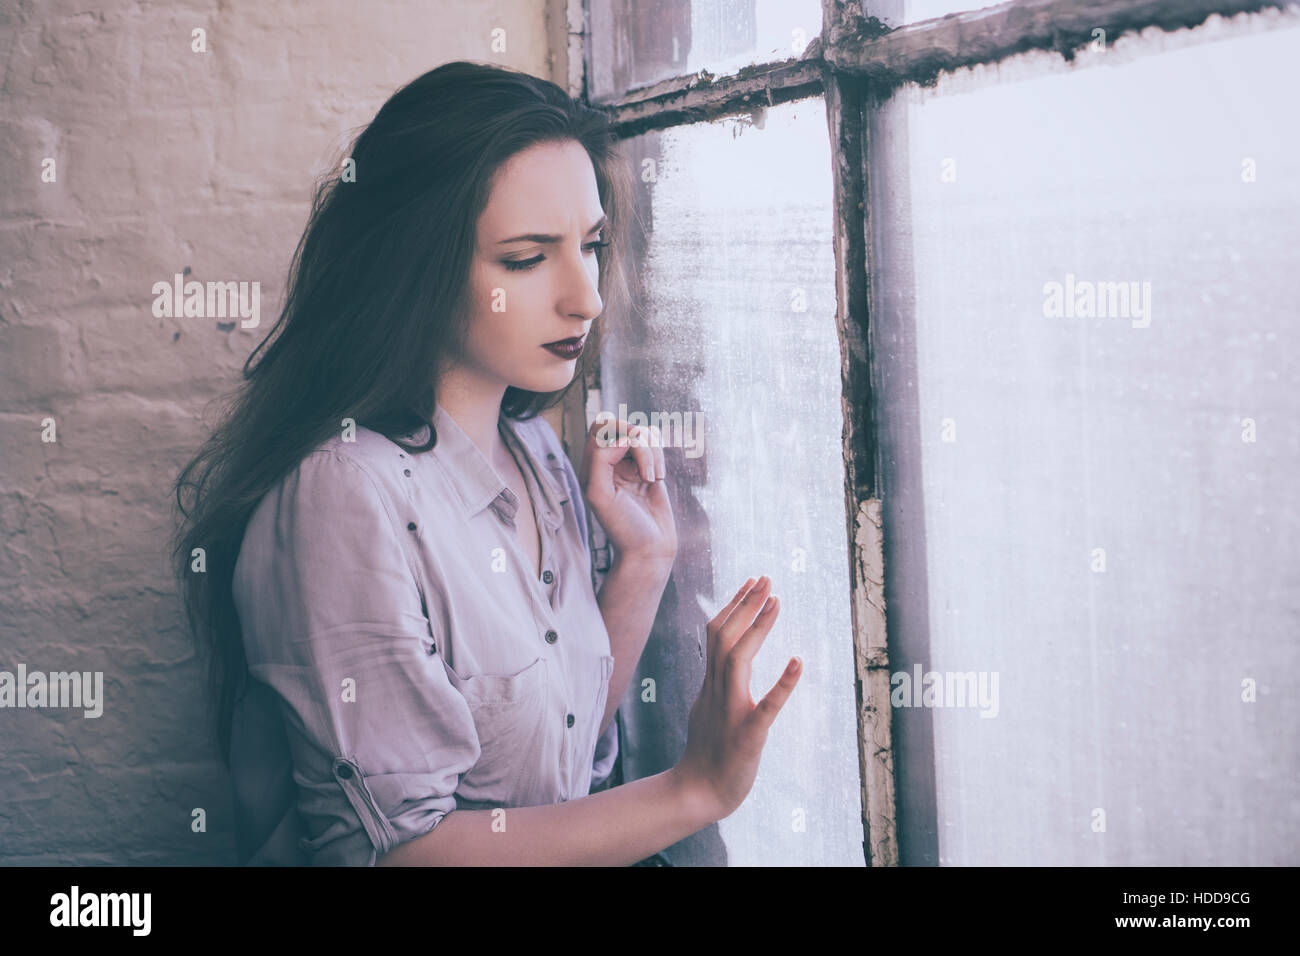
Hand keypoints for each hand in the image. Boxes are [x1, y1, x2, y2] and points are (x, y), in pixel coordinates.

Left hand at [578, 415, 676, 562]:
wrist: (649, 549)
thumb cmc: (622, 527)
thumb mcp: (599, 494)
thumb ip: (601, 460)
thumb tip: (624, 439)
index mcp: (591, 467)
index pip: (599, 428)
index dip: (617, 427)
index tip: (630, 445)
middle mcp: (610, 463)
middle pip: (623, 426)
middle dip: (638, 438)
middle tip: (644, 460)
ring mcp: (632, 465)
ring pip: (644, 434)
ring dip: (653, 454)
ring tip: (652, 479)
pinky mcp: (651, 469)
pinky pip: (657, 445)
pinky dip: (661, 456)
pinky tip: (658, 479)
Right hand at [672, 575, 800, 822]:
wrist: (699, 792)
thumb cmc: (708, 751)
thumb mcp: (708, 706)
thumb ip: (716, 681)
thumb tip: (721, 659)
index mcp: (711, 683)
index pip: (717, 633)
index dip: (734, 604)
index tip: (752, 581)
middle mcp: (718, 690)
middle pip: (725, 636)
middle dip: (746, 604)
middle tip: (767, 578)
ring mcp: (732, 711)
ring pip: (738, 659)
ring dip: (758, 628)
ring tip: (776, 602)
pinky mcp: (748, 735)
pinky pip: (766, 706)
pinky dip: (783, 683)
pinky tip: (799, 662)